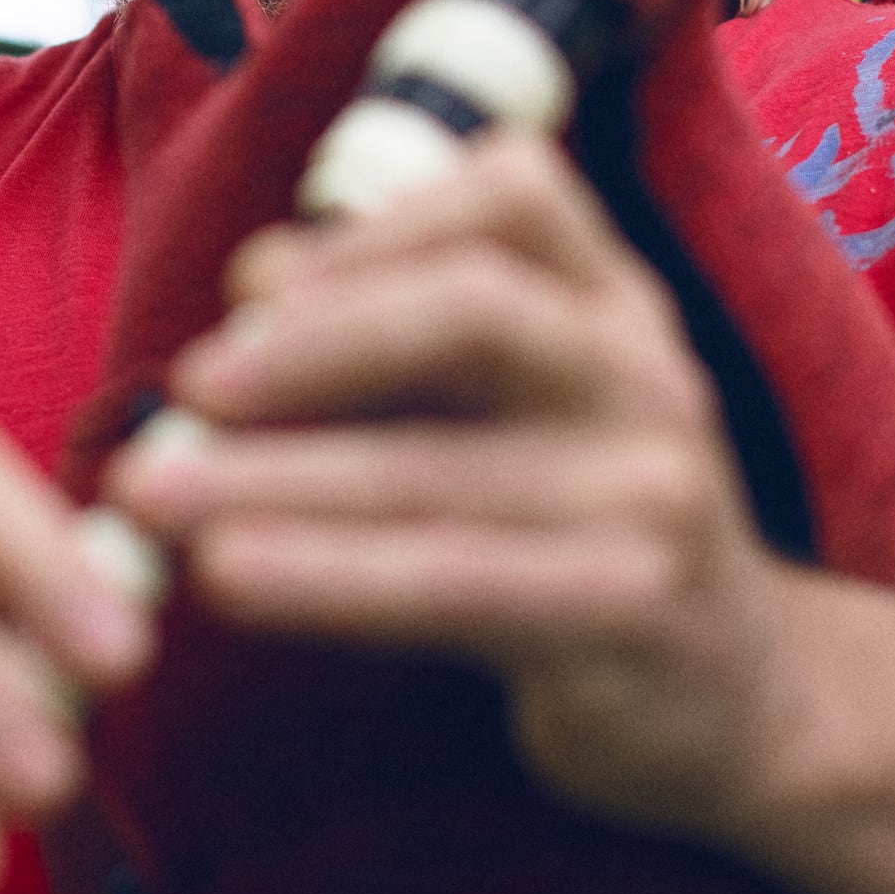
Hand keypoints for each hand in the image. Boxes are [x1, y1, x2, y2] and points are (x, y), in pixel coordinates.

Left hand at [106, 127, 795, 844]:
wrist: (742, 701)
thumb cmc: (573, 531)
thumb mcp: (508, 411)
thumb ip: (394, 336)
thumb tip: (249, 277)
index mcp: (613, 301)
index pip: (512, 192)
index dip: (374, 224)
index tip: (251, 281)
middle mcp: (647, 378)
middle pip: (474, 310)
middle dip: (312, 342)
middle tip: (188, 387)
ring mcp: (655, 498)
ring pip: (440, 471)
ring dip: (277, 479)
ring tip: (153, 498)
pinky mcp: (634, 616)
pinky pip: (455, 586)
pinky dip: (327, 578)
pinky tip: (229, 581)